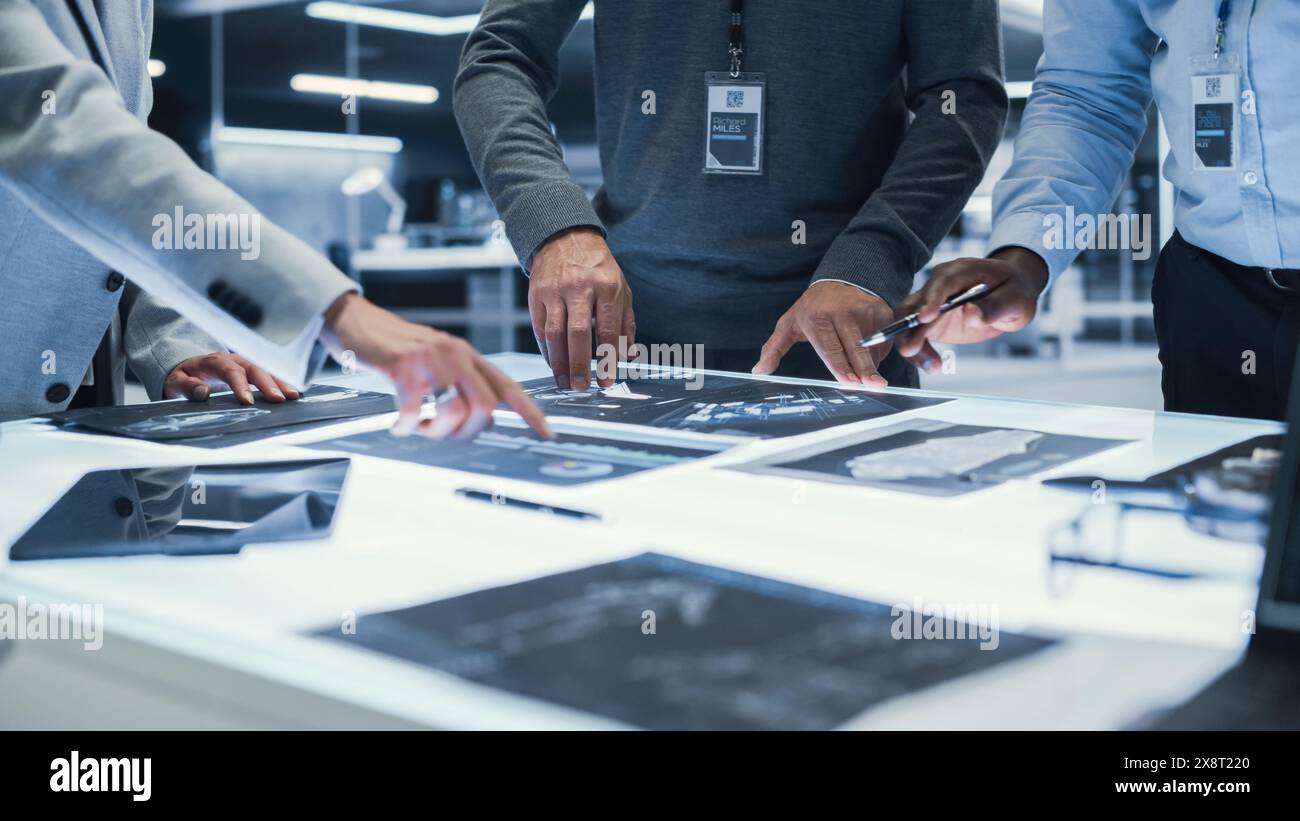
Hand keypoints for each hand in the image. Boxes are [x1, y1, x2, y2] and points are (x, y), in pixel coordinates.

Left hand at [165, 352, 299, 403]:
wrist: (187, 369)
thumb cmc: (182, 378)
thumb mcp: (175, 383)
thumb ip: (187, 387)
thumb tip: (203, 391)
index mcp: (214, 361)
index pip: (230, 370)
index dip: (240, 385)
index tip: (248, 402)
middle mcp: (234, 359)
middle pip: (254, 368)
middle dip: (268, 383)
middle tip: (280, 399)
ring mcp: (246, 364)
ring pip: (266, 369)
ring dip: (280, 382)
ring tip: (294, 395)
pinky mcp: (253, 371)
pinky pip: (269, 374)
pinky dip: (282, 382)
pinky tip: (293, 392)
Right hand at [323, 293, 550, 438]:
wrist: (356, 322)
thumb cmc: (396, 350)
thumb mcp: (438, 362)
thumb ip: (463, 385)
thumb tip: (486, 420)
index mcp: (468, 356)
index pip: (509, 387)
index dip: (530, 412)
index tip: (547, 433)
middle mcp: (456, 355)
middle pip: (486, 407)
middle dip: (467, 431)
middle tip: (441, 432)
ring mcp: (432, 359)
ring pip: (457, 411)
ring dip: (437, 431)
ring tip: (419, 426)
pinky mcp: (404, 366)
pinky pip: (415, 412)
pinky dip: (407, 427)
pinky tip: (399, 424)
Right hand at [528, 226, 634, 389]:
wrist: (565, 238)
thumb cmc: (597, 268)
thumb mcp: (621, 289)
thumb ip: (626, 324)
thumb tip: (629, 356)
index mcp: (606, 287)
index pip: (608, 330)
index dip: (607, 359)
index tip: (606, 380)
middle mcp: (579, 288)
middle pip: (577, 333)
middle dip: (579, 365)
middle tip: (581, 386)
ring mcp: (555, 291)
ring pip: (554, 333)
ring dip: (559, 363)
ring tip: (565, 382)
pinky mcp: (536, 295)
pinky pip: (539, 328)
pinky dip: (546, 350)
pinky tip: (554, 364)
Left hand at [752, 282, 894, 386]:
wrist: (840, 279)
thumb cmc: (812, 307)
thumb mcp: (789, 324)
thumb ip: (774, 348)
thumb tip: (759, 371)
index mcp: (818, 318)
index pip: (831, 349)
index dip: (842, 367)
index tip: (852, 382)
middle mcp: (843, 314)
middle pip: (856, 349)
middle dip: (866, 369)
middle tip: (875, 386)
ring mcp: (866, 312)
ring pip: (872, 348)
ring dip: (870, 365)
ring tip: (865, 372)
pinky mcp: (883, 312)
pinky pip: (884, 341)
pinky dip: (879, 354)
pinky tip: (870, 355)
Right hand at [894, 247, 1048, 372]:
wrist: (1008, 295)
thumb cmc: (1014, 291)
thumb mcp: (1016, 300)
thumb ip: (995, 307)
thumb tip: (971, 313)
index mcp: (962, 271)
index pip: (942, 282)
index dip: (931, 299)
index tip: (925, 318)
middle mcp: (940, 283)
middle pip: (916, 304)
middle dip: (910, 328)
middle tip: (911, 351)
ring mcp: (932, 301)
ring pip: (908, 321)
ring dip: (912, 343)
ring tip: (931, 365)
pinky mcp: (930, 319)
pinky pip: (915, 335)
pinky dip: (919, 351)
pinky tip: (931, 365)